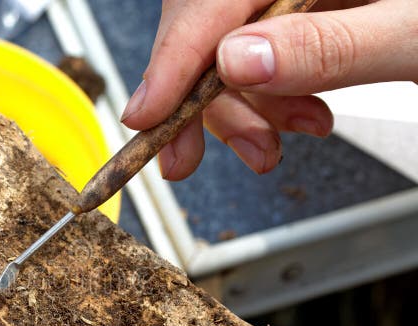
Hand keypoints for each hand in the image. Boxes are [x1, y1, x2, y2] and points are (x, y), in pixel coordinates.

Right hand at [122, 0, 417, 180]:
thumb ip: (331, 45)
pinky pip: (263, 52)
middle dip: (205, 98)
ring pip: (231, 44)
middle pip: (211, 22)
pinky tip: (300, 117)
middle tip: (192, 158)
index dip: (174, 60)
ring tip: (277, 143)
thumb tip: (240, 62)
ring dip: (242, 107)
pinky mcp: (310, 10)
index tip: (147, 117)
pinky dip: (270, 97)